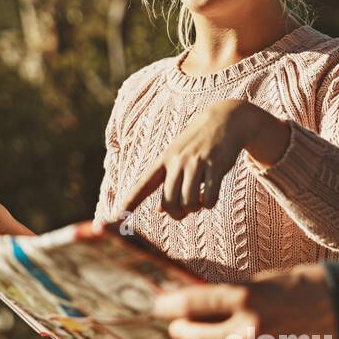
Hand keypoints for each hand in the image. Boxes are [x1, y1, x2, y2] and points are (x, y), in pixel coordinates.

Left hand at [121, 99, 289, 219]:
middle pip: (169, 202)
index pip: (143, 184)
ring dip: (194, 209)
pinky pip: (209, 199)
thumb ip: (167, 184)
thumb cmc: (197, 145)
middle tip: (184, 212)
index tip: (115, 217)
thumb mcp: (178, 159)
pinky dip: (209, 204)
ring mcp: (196, 163)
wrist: (224, 121)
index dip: (130, 201)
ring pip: (188, 202)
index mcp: (163, 160)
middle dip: (176, 214)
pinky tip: (210, 197)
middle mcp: (177, 161)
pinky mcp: (215, 166)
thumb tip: (160, 210)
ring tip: (199, 202)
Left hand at [152, 263, 338, 338]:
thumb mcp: (268, 280)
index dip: (170, 305)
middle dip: (183, 332)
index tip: (158, 305)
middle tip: (174, 328)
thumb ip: (235, 293)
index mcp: (247, 299)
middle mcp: (251, 330)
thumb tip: (202, 301)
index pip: (193, 304)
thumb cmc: (309, 286)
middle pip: (200, 337)